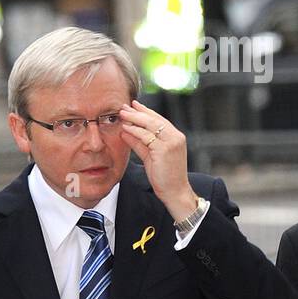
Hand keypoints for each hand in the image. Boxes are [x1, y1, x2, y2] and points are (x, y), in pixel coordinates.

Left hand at [118, 100, 196, 222]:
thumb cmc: (164, 178)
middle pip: (154, 119)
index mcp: (175, 137)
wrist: (175, 193)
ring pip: (150, 125)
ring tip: (122, 114)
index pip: (158, 120)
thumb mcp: (151, 158)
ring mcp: (171, 142)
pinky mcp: (164, 150)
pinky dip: (135, 131)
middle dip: (138, 112)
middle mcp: (175, 136)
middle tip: (124, 106)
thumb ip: (140, 144)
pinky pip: (146, 137)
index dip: (145, 112)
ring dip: (134, 119)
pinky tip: (125, 128)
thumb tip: (126, 132)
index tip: (133, 105)